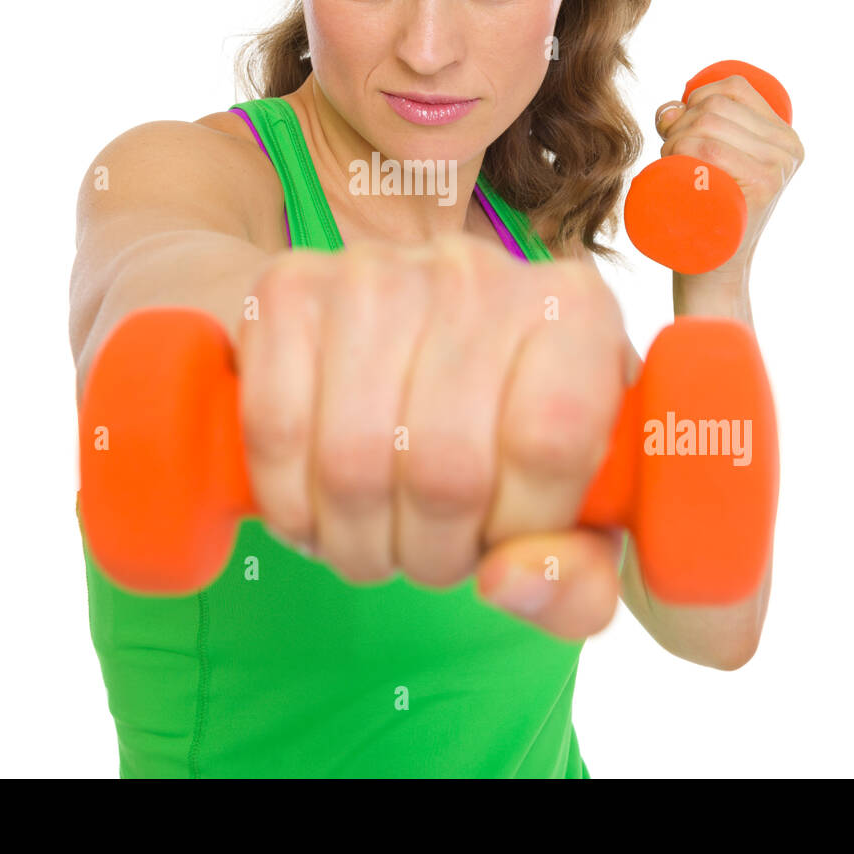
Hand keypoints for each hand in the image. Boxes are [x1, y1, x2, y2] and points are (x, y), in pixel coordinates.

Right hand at [234, 231, 631, 639]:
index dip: (520, 525)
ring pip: (351, 462)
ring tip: (375, 538)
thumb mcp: (570, 505)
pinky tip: (315, 509)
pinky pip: (276, 432)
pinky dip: (288, 504)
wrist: (387, 334)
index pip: (550, 441)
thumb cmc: (496, 428)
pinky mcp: (288, 287)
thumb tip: (507, 582)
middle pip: (444, 468)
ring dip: (357, 540)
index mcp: (574, 309)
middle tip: (430, 553)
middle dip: (432, 552)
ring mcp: (375, 272)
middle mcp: (477, 272)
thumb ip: (577, 575)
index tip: (505, 537)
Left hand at [654, 72, 804, 277]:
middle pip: (716, 106)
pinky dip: (682, 150)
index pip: (733, 88)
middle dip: (678, 122)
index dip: (695, 97)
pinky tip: (675, 163)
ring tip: (669, 164)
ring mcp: (778, 168)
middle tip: (667, 155)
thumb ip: (698, 130)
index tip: (677, 128)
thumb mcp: (713, 166)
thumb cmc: (705, 214)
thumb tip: (669, 107)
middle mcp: (788, 148)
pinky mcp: (763, 187)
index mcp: (784, 136)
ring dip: (673, 138)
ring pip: (708, 125)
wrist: (713, 270)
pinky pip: (713, 150)